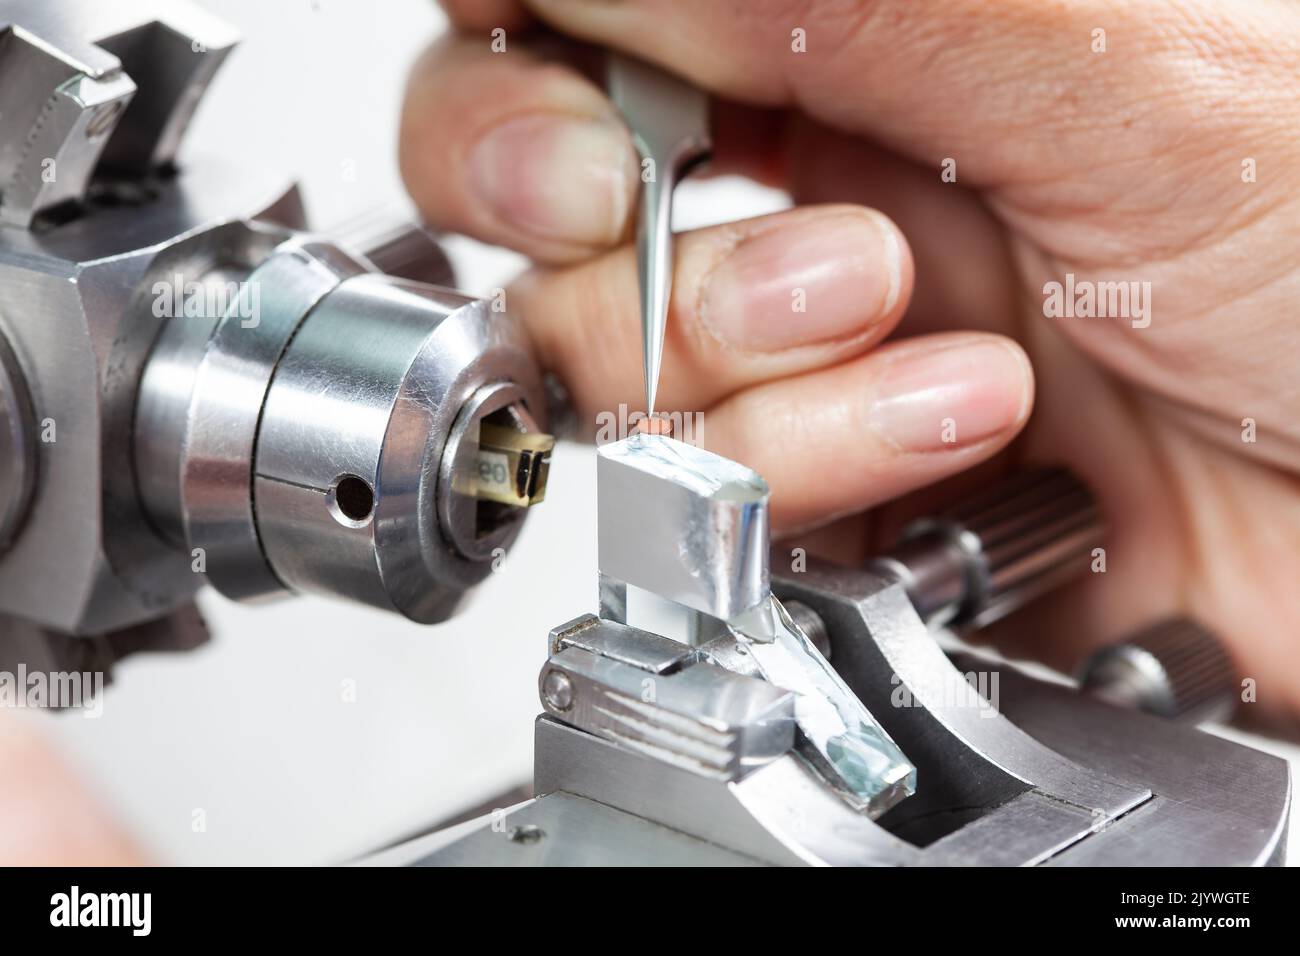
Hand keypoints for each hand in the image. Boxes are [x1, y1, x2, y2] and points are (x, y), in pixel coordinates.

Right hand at [400, 1, 1299, 721]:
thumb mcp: (1117, 63)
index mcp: (865, 27)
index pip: (583, 14)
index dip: (516, 55)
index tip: (551, 117)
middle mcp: (819, 165)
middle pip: (536, 174)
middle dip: (551, 191)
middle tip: (625, 198)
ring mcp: (818, 333)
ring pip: (608, 345)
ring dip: (727, 342)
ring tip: (898, 314)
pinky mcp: (838, 476)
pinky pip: (709, 482)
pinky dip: (810, 461)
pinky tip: (950, 426)